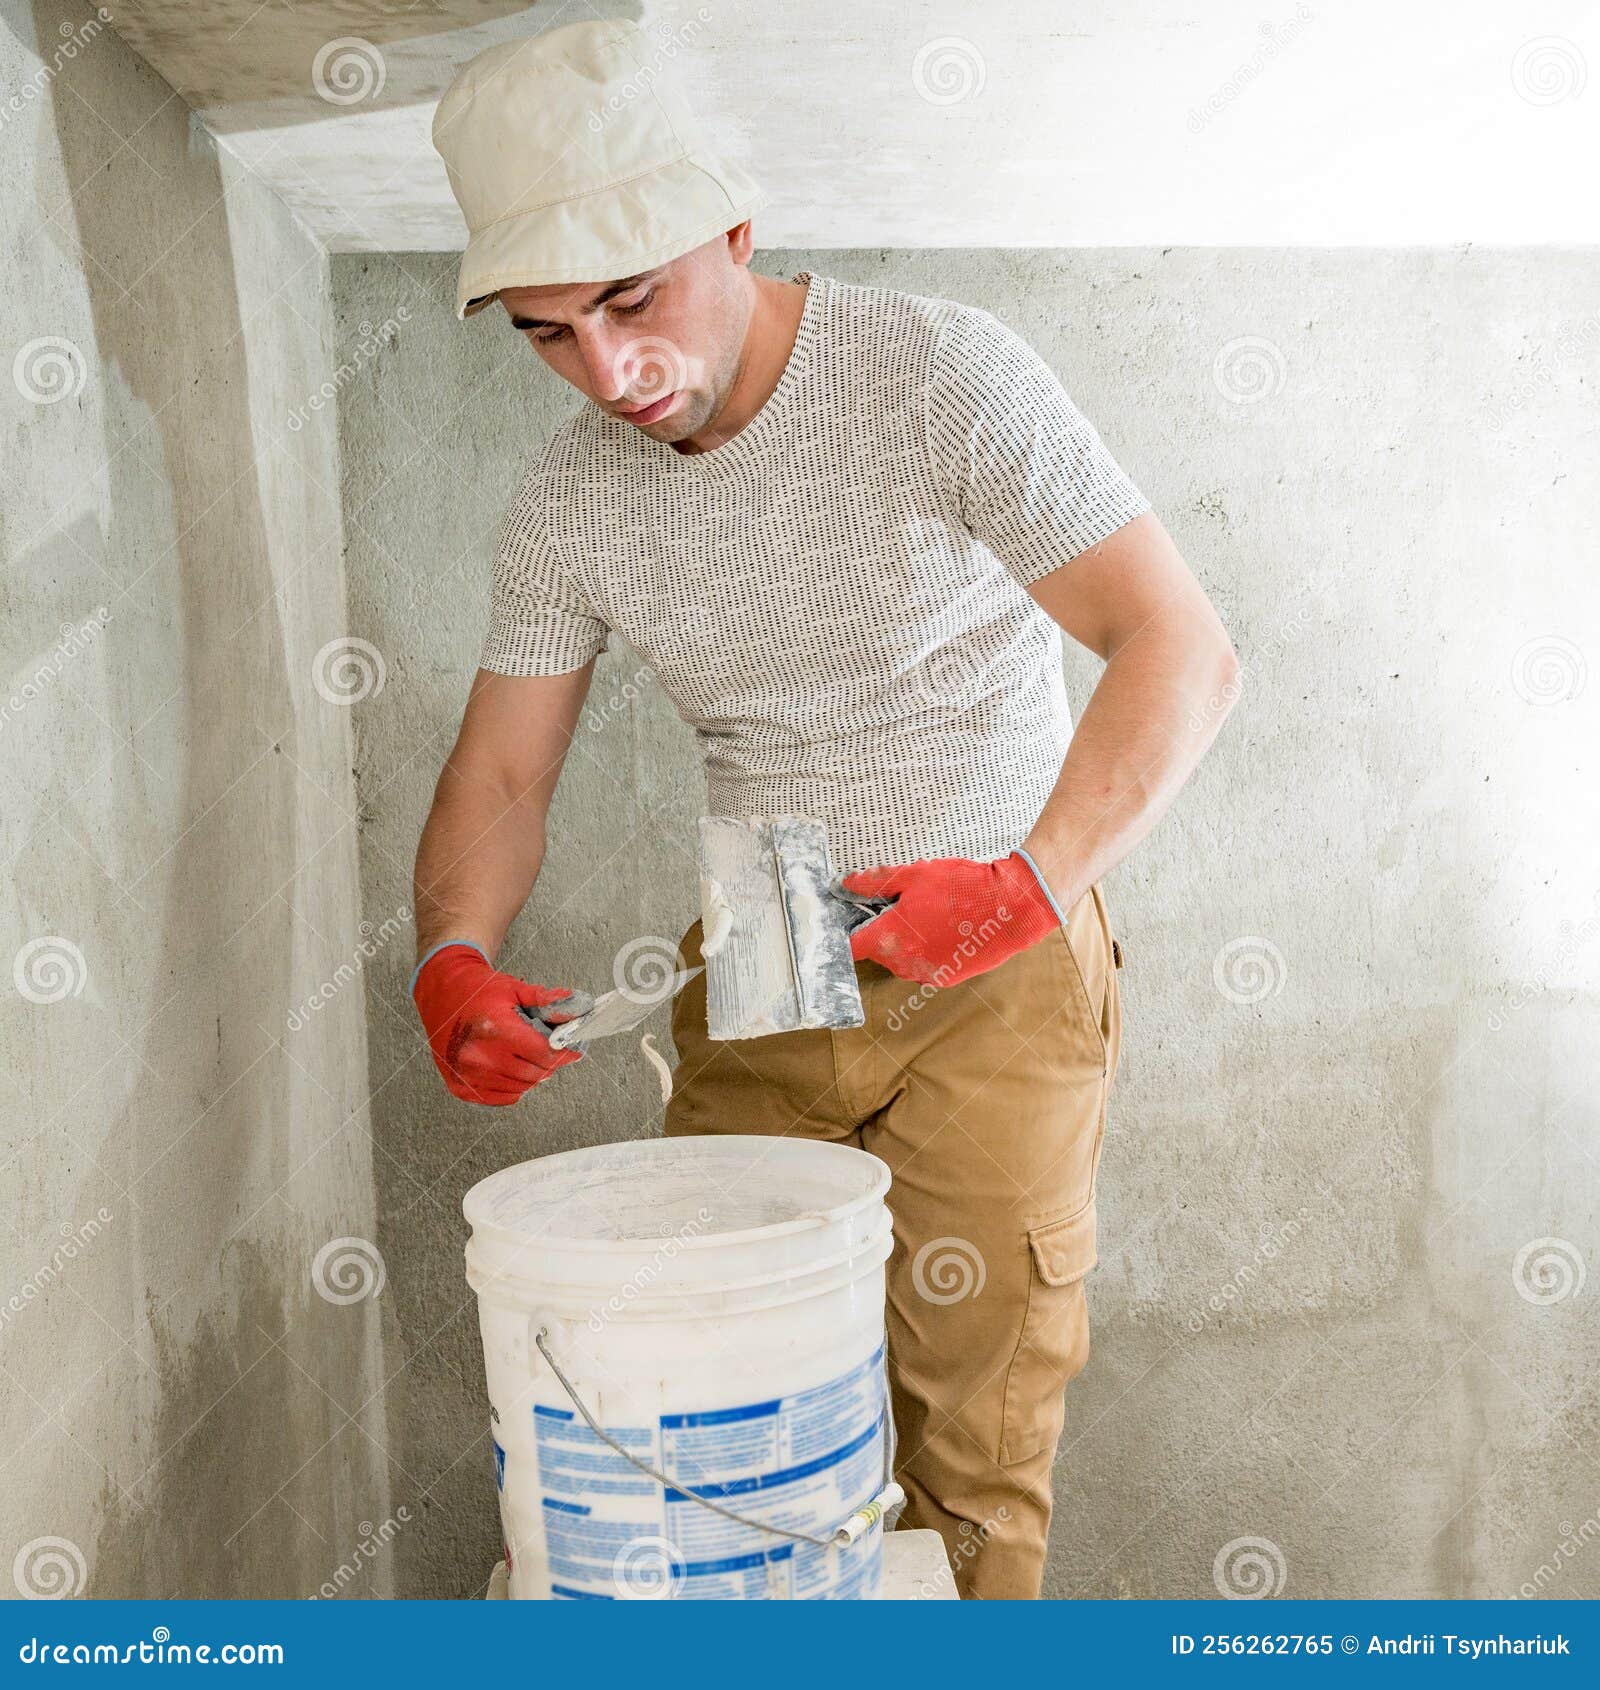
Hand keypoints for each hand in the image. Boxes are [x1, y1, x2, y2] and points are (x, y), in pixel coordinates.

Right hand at [412, 942, 579, 1104]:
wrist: (441, 994)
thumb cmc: (478, 990)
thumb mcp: (514, 988)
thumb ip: (546, 1000)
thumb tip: (576, 1004)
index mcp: (495, 1029)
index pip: (543, 1054)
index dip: (563, 1053)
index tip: (572, 1050)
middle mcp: (479, 1056)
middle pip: (534, 1074)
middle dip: (549, 1063)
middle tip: (551, 1052)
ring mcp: (467, 1074)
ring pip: (520, 1088)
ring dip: (532, 1075)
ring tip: (528, 1056)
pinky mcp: (460, 1087)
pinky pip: (501, 1097)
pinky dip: (514, 1087)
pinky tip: (511, 1068)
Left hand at [841, 852, 1064, 986]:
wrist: (1010, 907)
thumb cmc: (961, 888)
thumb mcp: (914, 874)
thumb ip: (875, 882)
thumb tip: (846, 883)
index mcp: (889, 938)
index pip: (851, 948)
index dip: (846, 934)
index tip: (850, 921)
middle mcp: (904, 964)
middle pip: (877, 953)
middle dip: (881, 932)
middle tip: (897, 905)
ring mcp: (926, 974)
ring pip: (901, 960)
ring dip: (904, 942)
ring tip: (925, 915)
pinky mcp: (946, 978)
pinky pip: (923, 966)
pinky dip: (926, 950)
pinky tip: (942, 929)